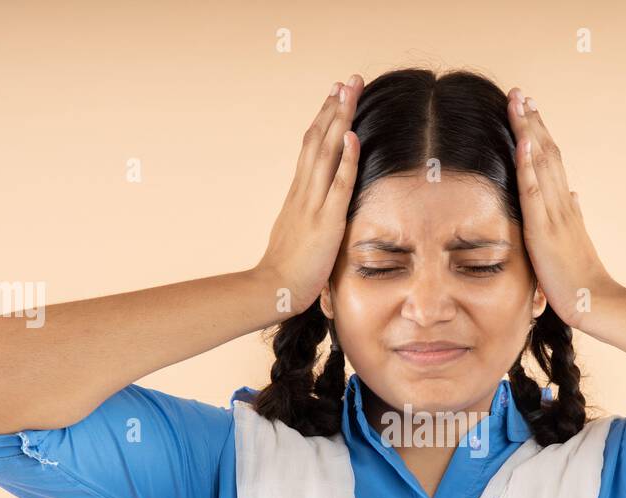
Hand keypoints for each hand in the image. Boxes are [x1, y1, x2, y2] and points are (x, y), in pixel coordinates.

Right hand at [255, 75, 362, 315]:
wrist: (271, 290)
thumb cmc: (285, 272)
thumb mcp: (296, 237)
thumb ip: (307, 221)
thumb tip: (315, 218)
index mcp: (298, 195)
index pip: (310, 149)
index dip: (323, 121)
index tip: (334, 97)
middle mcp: (303, 192)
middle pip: (317, 139)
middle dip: (334, 108)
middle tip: (347, 80)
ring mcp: (313, 204)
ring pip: (326, 152)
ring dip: (340, 119)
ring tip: (350, 91)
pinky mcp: (326, 221)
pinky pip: (338, 184)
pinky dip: (346, 158)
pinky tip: (353, 135)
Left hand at [506, 88, 621, 330]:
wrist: (595, 300)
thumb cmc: (581, 279)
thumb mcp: (575, 241)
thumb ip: (573, 215)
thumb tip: (575, 194)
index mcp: (566, 206)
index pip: (551, 162)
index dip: (539, 134)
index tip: (528, 109)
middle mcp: (562, 203)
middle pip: (546, 152)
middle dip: (531, 121)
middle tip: (520, 92)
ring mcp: (554, 214)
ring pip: (541, 163)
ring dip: (528, 130)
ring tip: (518, 103)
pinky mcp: (544, 229)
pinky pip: (535, 191)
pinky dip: (528, 165)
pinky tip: (523, 142)